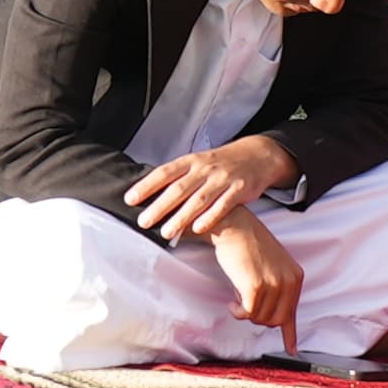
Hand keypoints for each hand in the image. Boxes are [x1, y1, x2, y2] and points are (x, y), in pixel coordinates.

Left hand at [123, 135, 291, 242]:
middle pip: (178, 189)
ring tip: (166, 232)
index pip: (164, 173)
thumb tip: (150, 195)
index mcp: (191, 161)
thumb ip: (178, 178)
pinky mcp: (239, 190)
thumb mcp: (198, 163)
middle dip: (159, 206)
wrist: (256, 155)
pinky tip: (198, 229)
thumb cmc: (220, 163)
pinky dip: (210, 217)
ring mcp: (222, 179)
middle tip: (143, 221)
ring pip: (198, 199)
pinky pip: (223, 205)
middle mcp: (204, 169)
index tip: (130, 199)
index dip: (146, 186)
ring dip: (181, 217)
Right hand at [205, 208, 303, 343]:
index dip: (290, 334)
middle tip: (245, 302)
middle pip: (274, 321)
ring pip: (259, 318)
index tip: (292, 350)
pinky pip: (247, 313)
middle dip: (258, 317)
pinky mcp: (255, 287)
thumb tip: (281, 324)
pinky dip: (237, 312)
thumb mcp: (272, 267)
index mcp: (296, 276)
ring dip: (245, 311)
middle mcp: (289, 281)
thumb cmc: (248, 245)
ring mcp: (273, 284)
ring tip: (239, 292)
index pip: (292, 313)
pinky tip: (232, 301)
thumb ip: (278, 291)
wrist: (234, 226)